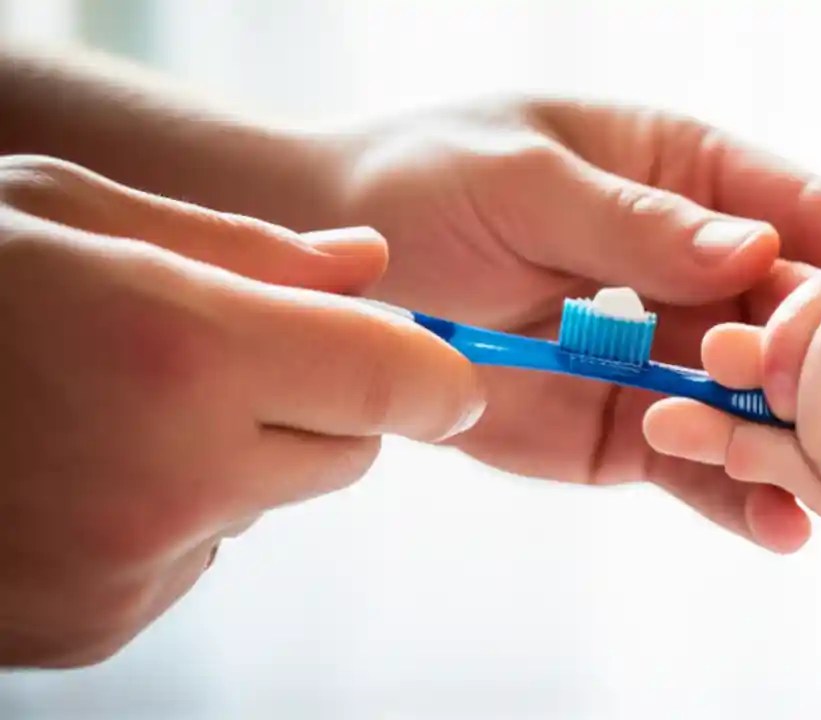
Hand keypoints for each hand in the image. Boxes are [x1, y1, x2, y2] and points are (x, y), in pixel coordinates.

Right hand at [0, 156, 481, 665]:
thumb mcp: (77, 215)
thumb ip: (246, 250)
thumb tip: (373, 274)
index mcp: (182, 351)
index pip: (397, 383)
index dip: (432, 374)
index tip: (436, 371)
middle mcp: (168, 476)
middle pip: (346, 454)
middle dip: (316, 405)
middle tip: (216, 359)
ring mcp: (127, 567)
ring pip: (267, 508)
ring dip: (230, 461)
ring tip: (113, 409)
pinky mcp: (91, 628)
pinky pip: (192, 561)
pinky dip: (165, 521)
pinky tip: (75, 473)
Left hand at [316, 99, 820, 551]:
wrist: (340, 277)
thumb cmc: (422, 185)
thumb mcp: (524, 181)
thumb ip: (634, 222)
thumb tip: (753, 248)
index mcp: (676, 177)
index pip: (789, 204)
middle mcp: (685, 267)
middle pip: (789, 314)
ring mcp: (660, 354)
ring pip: (754, 400)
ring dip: (799, 439)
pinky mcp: (623, 426)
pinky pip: (694, 461)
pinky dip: (734, 493)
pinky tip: (782, 523)